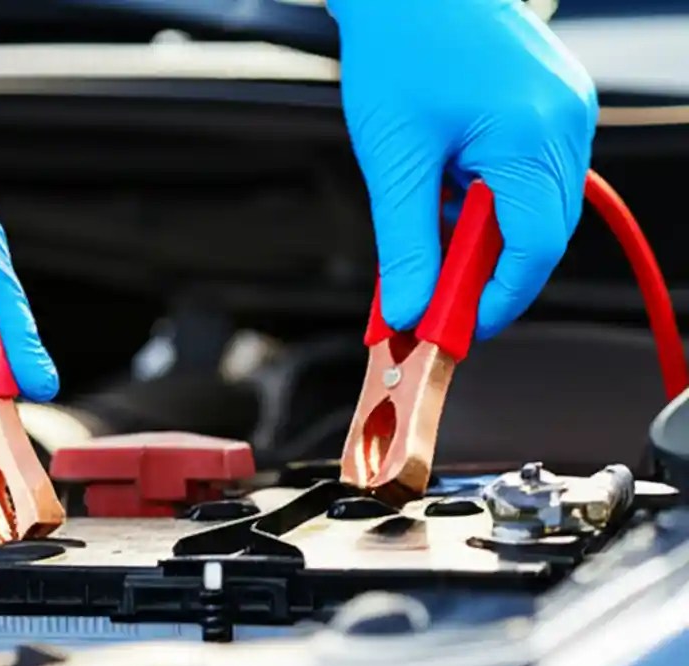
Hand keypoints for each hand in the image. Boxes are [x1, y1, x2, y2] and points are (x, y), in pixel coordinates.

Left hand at [328, 0, 597, 338]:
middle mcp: (564, 123)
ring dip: (486, 231)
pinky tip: (450, 185)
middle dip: (488, 273)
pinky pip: (532, 170)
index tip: (454, 328)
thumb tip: (409, 306)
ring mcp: (565, 109)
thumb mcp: (392, 157)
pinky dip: (492, 195)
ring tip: (432, 221)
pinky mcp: (552, 102)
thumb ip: (404, 242)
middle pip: (541, 233)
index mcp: (532, 137)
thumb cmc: (400, 44)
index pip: (531, 251)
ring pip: (536, 204)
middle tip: (436, 295)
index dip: (494, 301)